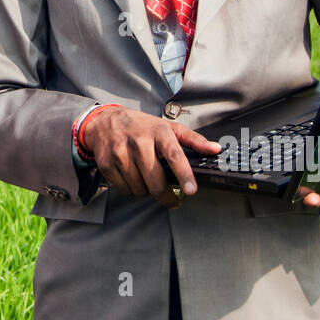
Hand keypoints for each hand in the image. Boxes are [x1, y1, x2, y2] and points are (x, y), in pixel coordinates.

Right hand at [80, 107, 220, 208]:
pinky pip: (124, 189)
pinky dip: (131, 189)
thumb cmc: (140, 126)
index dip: (184, 174)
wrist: (104, 121)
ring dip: (146, 191)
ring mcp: (120, 152)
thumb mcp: (167, 127)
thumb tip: (215, 149)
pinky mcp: (106, 163)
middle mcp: (139, 140)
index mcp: (158, 131)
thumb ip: (193, 139)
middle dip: (165, 195)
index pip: (174, 155)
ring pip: (140, 188)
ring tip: (146, 179)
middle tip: (170, 198)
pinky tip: (132, 178)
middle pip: (156, 180)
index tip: (191, 190)